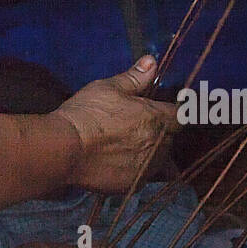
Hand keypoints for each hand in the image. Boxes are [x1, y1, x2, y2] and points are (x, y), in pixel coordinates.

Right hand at [49, 54, 178, 194]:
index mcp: (157, 119)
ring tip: (128, 145)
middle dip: (161, 132)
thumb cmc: (88, 114)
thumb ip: (135, 78)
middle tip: (139, 125)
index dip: (174, 111)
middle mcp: (158, 146)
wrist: (65, 149)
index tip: (166, 109)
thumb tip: (153, 62)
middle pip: (170, 139)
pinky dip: (136, 169)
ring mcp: (146, 169)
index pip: (181, 116)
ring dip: (151, 152)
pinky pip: (142, 176)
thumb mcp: (109, 88)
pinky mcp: (131, 186)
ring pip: (159, 160)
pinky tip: (119, 162)